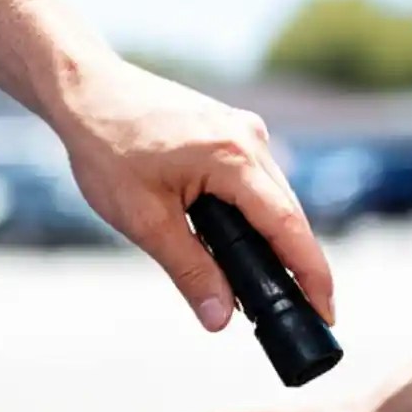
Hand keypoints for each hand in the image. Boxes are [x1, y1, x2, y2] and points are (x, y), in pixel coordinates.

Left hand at [49, 60, 333, 330]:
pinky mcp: (228, 130)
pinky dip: (253, 214)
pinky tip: (239, 242)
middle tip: (301, 314)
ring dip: (273, 239)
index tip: (326, 313)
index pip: (289, 228)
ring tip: (270, 287)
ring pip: (272, 197)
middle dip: (296, 266)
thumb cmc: (106, 148)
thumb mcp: (144, 221)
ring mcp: (241, 130)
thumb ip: (189, 271)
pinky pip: (255, 180)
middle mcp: (249, 139)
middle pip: (288, 214)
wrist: (85, 90)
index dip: (312, 276)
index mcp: (234, 159)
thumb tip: (221, 320)